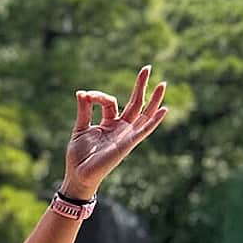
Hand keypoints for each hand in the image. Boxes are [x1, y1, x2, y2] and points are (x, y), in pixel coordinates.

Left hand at [61, 65, 168, 197]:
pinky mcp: (127, 144)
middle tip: (147, 67)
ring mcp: (126, 135)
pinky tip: (164, 110)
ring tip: (162, 84)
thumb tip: (82, 92)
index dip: (99, 96)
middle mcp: (120, 128)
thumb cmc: (78, 156)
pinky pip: (144, 131)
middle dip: (140, 85)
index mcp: (109, 123)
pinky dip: (154, 121)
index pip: (110, 102)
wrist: (78, 175)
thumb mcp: (80, 128)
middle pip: (135, 103)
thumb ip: (84, 111)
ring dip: (153, 99)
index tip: (85, 96)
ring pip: (144, 114)